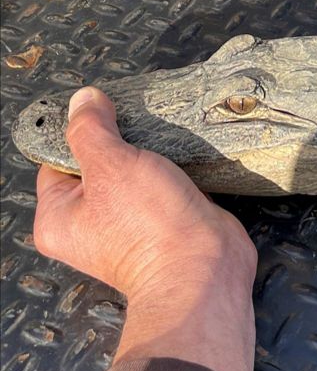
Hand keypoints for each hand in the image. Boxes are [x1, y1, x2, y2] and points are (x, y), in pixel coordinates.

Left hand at [34, 87, 257, 370]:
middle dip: (121, 140)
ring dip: (150, 153)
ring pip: (133, 171)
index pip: (57, 159)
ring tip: (163, 140)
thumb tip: (83, 100)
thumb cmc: (150, 228)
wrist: (205, 270)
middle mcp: (89, 225)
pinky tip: (182, 154)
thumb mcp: (110, 166)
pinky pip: (161, 183)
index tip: (104, 111)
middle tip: (138, 123)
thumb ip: (90, 129)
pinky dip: (172, 167)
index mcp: (59, 218)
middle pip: (97, 163)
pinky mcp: (163, 220)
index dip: (80, 132)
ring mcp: (128, 224)